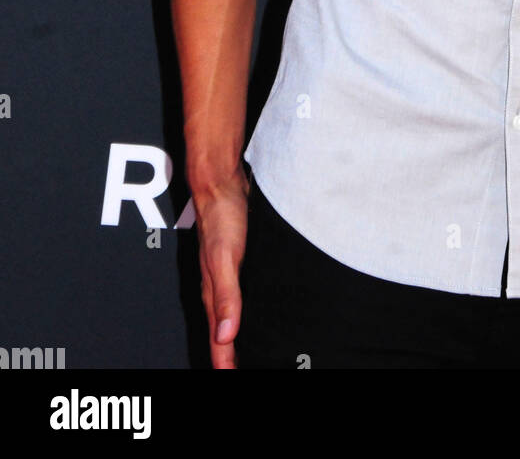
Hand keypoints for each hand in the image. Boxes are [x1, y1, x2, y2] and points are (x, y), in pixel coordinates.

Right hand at [194, 165, 250, 368]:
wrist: (223, 182)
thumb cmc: (222, 217)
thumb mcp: (225, 258)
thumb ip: (226, 296)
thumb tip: (226, 335)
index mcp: (212, 293)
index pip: (218, 340)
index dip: (225, 364)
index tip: (233, 380)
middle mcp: (219, 288)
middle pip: (224, 333)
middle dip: (230, 358)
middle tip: (242, 374)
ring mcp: (229, 275)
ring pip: (234, 315)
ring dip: (240, 337)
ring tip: (253, 355)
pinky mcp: (242, 263)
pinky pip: (245, 295)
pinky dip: (251, 311)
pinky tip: (264, 312)